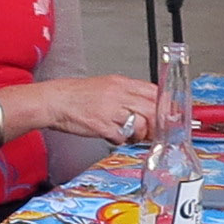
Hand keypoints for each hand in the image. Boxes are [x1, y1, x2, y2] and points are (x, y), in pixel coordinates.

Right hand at [0, 71, 161, 146]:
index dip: (165, 106)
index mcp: (121, 83)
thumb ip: (128, 95)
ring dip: (138, 134)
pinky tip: (112, 136)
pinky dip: (120, 140)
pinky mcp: (101, 125)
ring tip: (129, 135)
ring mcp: (111, 109)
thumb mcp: (107, 87)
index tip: (169, 116)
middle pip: (152, 109)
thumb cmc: (78, 96)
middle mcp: (119, 94)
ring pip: (140, 124)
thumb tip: (147, 107)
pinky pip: (121, 137)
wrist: (54, 101)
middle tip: (153, 132)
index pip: (154, 91)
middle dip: (157, 124)